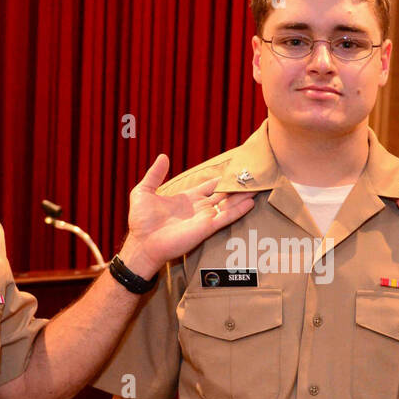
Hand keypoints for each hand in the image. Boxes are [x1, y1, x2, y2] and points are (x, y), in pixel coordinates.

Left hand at [122, 155, 255, 277]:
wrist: (143, 242)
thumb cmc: (141, 221)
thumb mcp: (144, 191)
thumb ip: (155, 174)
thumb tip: (163, 157)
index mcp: (187, 198)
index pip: (209, 186)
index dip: (221, 179)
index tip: (234, 171)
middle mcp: (199, 207)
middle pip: (223, 194)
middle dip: (237, 186)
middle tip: (252, 176)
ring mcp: (204, 217)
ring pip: (228, 204)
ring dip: (242, 196)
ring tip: (257, 186)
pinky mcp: (207, 227)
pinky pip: (226, 217)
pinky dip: (239, 210)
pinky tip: (250, 202)